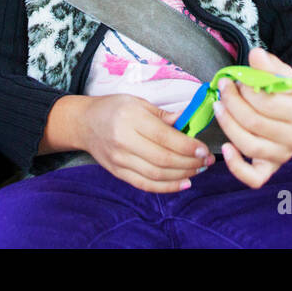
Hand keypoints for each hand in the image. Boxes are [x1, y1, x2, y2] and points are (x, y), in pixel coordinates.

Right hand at [79, 94, 213, 192]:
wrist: (84, 124)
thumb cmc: (113, 108)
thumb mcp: (137, 102)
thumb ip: (162, 114)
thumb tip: (187, 121)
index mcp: (131, 119)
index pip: (165, 137)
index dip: (188, 146)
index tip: (204, 149)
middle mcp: (124, 141)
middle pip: (163, 159)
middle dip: (190, 162)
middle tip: (207, 160)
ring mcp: (120, 160)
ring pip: (156, 175)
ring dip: (182, 175)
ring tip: (198, 169)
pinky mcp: (118, 173)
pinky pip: (145, 185)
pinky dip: (166, 187)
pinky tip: (183, 183)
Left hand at [214, 48, 291, 188]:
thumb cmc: (285, 92)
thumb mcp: (281, 73)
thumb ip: (268, 65)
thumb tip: (255, 54)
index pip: (266, 103)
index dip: (244, 91)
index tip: (233, 80)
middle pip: (254, 124)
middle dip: (232, 104)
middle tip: (223, 89)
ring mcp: (283, 155)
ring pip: (250, 146)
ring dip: (227, 126)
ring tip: (218, 107)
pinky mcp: (271, 168)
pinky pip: (254, 178)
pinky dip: (237, 167)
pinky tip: (225, 148)